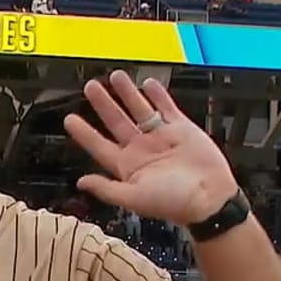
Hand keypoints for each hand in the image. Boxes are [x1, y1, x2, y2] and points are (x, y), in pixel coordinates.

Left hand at [63, 70, 239, 226]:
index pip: (100, 145)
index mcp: (128, 166)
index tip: (70, 119)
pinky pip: (166, 107)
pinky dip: (157, 95)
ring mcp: (161, 137)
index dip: (84, 132)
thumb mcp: (135, 198)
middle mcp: (142, 149)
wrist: (211, 198)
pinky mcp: (181, 128)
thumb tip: (82, 183)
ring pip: (139, 109)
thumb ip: (107, 189)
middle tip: (91, 87)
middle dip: (103, 104)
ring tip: (116, 77)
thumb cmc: (175, 203)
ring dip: (127, 93)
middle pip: (116, 121)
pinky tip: (148, 83)